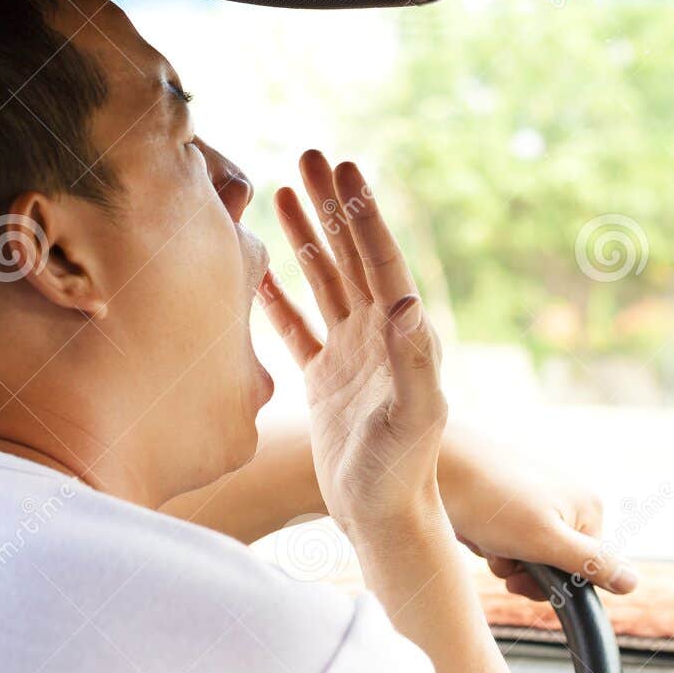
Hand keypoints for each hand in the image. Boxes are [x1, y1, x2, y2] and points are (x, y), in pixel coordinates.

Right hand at [261, 151, 446, 541]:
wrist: (381, 517)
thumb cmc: (402, 471)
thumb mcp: (413, 416)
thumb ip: (414, 360)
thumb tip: (407, 301)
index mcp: (401, 336)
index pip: (380, 260)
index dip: (362, 213)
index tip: (344, 169)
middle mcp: (377, 336)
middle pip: (351, 256)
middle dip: (331, 206)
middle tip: (310, 155)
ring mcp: (349, 355)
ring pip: (323, 281)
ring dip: (305, 237)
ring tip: (281, 191)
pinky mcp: (324, 379)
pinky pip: (296, 326)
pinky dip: (278, 295)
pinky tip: (258, 268)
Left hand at [439, 430, 639, 598]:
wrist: (436, 465)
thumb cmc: (490, 502)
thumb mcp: (546, 541)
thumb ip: (591, 564)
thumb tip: (634, 584)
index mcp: (588, 508)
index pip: (582, 573)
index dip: (549, 585)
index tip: (519, 577)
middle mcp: (567, 501)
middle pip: (554, 565)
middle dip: (523, 570)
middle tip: (499, 554)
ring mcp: (537, 499)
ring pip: (525, 556)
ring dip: (501, 557)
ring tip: (484, 534)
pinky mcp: (509, 500)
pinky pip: (504, 539)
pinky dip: (487, 542)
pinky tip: (474, 526)